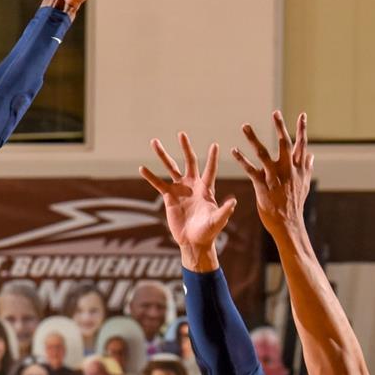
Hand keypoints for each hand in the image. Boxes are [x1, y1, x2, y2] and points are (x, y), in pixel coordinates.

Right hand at [139, 132, 234, 271]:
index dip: (212, 158)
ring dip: (163, 155)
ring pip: (170, 168)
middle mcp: (193, 185)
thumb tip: (233, 202)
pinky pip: (158, 183)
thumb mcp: (218, 220)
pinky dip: (150, 176)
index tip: (215, 144)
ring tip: (155, 142)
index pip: (210, 169)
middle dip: (185, 148)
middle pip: (189, 162)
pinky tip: (142, 168)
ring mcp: (180, 189)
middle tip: (182, 134)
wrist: (194, 241)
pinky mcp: (169, 197)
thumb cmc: (209, 231)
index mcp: (206, 188)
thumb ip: (224, 210)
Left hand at [231, 110, 313, 235]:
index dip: (302, 130)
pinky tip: (233, 150)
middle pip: (285, 145)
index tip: (302, 114)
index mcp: (299, 169)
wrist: (288, 223)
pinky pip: (251, 170)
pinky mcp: (263, 185)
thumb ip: (307, 169)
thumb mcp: (304, 185)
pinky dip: (242, 160)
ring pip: (264, 153)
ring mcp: (275, 177)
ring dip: (253, 139)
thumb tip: (311, 156)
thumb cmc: (294, 204)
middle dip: (280, 128)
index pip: (302, 145)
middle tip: (275, 113)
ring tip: (245, 126)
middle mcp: (289, 170)